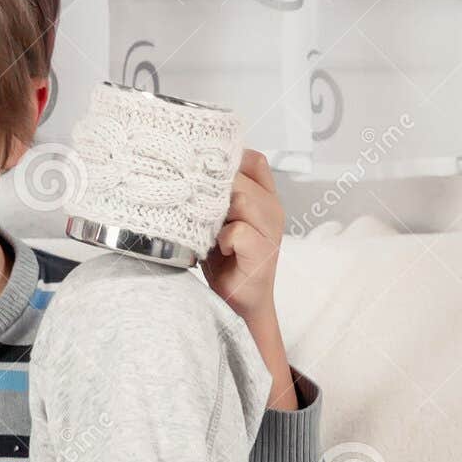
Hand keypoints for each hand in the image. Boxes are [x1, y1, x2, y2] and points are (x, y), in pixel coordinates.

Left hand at [202, 147, 283, 323]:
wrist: (239, 301)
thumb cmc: (225, 259)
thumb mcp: (217, 219)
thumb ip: (215, 195)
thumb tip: (189, 168)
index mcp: (264, 196)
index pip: (253, 160)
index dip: (229, 161)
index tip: (204, 174)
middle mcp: (271, 208)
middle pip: (241, 178)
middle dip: (214, 192)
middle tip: (200, 211)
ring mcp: (271, 230)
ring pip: (241, 200)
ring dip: (217, 214)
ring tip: (211, 232)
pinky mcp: (263, 251)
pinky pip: (238, 231)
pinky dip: (223, 239)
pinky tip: (219, 250)